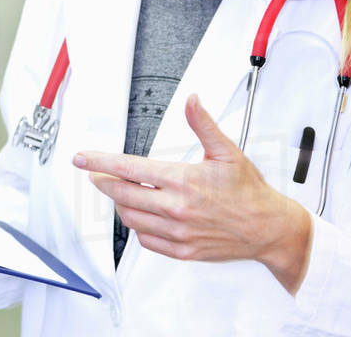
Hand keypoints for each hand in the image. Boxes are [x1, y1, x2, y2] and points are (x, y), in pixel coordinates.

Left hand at [72, 94, 311, 293]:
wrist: (269, 229)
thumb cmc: (248, 191)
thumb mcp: (227, 152)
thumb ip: (203, 125)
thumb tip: (191, 99)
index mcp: (183, 181)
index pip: (128, 168)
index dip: (99, 162)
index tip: (80, 158)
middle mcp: (176, 208)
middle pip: (122, 194)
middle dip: (103, 182)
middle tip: (95, 174)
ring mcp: (178, 233)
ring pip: (130, 218)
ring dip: (119, 204)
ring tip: (121, 191)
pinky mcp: (182, 251)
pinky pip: (146, 240)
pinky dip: (138, 227)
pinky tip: (142, 215)